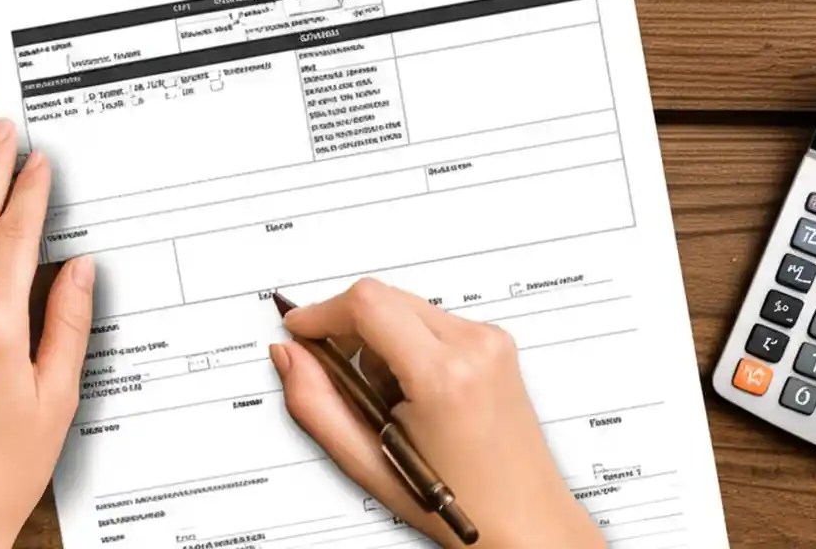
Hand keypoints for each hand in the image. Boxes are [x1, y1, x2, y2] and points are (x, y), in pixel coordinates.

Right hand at [270, 278, 604, 548]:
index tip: (300, 330)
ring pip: (405, 307)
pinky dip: (407, 346)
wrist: (525, 519)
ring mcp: (490, 340)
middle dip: (348, 330)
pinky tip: (412, 392)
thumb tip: (290, 357)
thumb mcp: (369, 461)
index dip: (321, 312)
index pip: (367, 303)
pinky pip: (430, 321)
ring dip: (379, 341)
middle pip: (383, 297)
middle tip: (341, 379)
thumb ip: (316, 404)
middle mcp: (475, 345)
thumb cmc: (462, 504)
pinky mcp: (495, 342)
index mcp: (445, 375)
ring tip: (387, 399)